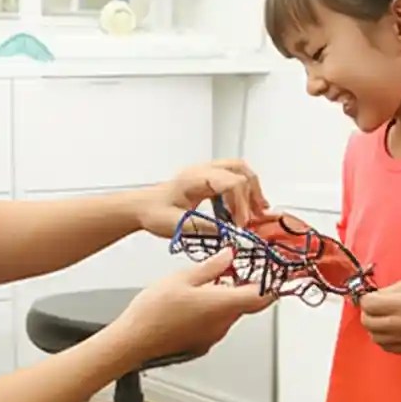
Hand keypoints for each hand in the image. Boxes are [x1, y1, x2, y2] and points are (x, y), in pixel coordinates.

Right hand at [113, 248, 276, 362]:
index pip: (262, 296)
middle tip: (232, 268)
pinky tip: (194, 300)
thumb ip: (211, 267)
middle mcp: (222, 324)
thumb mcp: (182, 277)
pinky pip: (216, 323)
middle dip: (243, 285)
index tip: (272, 272)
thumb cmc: (153, 312)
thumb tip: (229, 256)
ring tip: (206, 281)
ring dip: (226, 297)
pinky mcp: (202, 343)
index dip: (271, 284)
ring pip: (230, 313)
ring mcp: (213, 336)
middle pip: (246, 303)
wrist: (134, 341)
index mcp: (222, 305)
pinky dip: (213, 310)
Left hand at [134, 158, 269, 237]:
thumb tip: (229, 232)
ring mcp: (205, 172)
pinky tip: (246, 209)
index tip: (241, 224)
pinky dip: (244, 190)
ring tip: (258, 212)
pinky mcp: (208, 179)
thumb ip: (202, 227)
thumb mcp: (176, 225)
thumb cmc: (154, 213)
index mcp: (194, 179)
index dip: (240, 203)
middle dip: (252, 192)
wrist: (142, 207)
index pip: (230, 181)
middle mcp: (202, 170)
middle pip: (239, 169)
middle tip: (257, 215)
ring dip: (251, 189)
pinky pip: (232, 177)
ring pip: (238, 170)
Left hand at [358, 280, 400, 354]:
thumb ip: (387, 291)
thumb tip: (371, 297)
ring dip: (374, 327)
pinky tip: (390, 331)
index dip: (366, 300)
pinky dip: (383, 338)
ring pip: (374, 337)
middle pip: (367, 322)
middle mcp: (399, 324)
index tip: (370, 298)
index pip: (368, 304)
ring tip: (383, 320)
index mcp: (399, 305)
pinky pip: (385, 347)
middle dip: (367, 313)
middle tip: (374, 309)